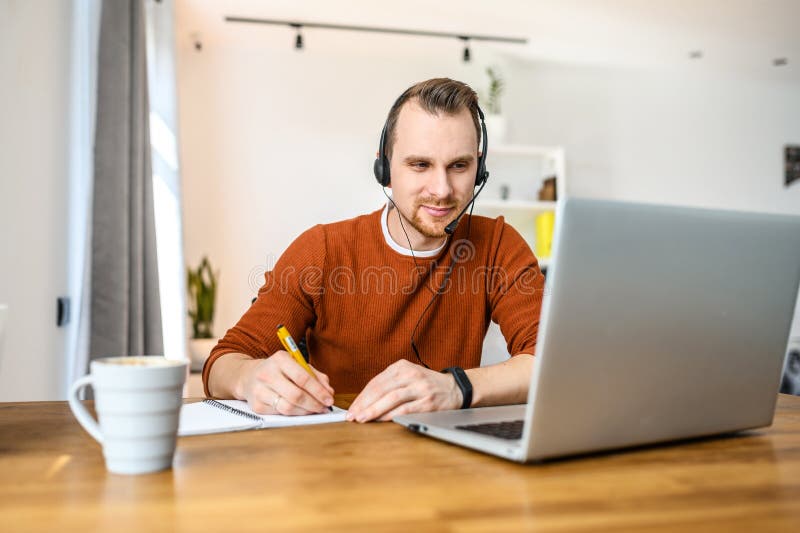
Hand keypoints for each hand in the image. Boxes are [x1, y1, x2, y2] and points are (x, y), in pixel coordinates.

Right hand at [237, 351, 334, 414]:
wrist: (249, 376)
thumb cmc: (278, 370)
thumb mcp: (296, 365)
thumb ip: (315, 376)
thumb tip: (329, 392)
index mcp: (280, 359)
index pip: (303, 378)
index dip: (318, 391)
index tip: (329, 398)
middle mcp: (267, 373)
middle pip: (296, 395)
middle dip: (314, 404)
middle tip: (324, 407)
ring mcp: (259, 390)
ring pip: (288, 407)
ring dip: (306, 411)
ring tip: (315, 409)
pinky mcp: (256, 405)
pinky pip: (280, 413)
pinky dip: (294, 414)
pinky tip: (301, 410)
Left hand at [346, 359, 461, 422]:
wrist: (455, 388)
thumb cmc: (426, 385)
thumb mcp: (407, 376)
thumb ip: (389, 385)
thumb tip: (364, 402)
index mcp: (401, 366)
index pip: (375, 382)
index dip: (361, 397)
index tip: (351, 409)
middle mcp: (410, 374)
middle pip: (381, 389)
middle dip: (364, 404)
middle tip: (352, 416)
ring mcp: (420, 387)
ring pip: (391, 398)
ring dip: (374, 410)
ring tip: (362, 419)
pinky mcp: (428, 401)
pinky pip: (405, 408)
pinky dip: (391, 415)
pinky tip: (381, 420)